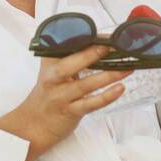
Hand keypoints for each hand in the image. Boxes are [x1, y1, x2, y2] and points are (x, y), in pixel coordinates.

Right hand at [0, 44, 131, 160]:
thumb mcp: (51, 72)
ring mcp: (61, 96)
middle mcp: (53, 79)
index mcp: (49, 64)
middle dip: (91, 54)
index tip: (105, 36)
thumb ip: (69, 59)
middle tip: (112, 47)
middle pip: (70, 65)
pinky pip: (90, 104)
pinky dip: (107, 96)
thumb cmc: (48, 94)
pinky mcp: (70, 112)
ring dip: (108, 76)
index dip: (86, 39)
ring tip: (127, 68)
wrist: (33, 124)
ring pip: (85, 85)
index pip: (66, 47)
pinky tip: (120, 89)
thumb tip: (100, 45)